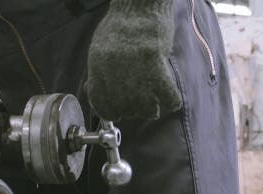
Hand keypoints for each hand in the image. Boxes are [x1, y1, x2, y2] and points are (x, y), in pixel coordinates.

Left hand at [86, 0, 181, 121]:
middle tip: (140, 107)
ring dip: (151, 110)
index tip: (117, 113)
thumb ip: (97, 73)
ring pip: (145, 107)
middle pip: (124, 108)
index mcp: (98, 66)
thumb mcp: (100, 48)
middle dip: (132, 112)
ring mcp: (135, 66)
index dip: (109, 112)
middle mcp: (115, 69)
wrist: (140, 4)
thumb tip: (91, 92)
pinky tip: (170, 99)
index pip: (100, 103)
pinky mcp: (156, 61)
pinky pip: (167, 94)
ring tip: (154, 107)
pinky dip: (171, 101)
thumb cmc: (121, 26)